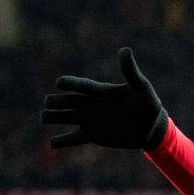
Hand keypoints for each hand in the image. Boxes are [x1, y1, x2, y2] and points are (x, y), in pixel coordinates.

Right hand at [42, 47, 168, 151]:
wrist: (150, 126)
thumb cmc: (147, 103)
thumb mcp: (141, 86)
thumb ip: (130, 71)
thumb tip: (125, 50)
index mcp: (100, 91)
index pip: (82, 86)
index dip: (71, 84)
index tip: (59, 83)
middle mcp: (91, 104)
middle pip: (70, 102)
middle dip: (58, 102)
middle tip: (48, 102)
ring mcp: (90, 120)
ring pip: (67, 118)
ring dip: (55, 117)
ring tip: (43, 117)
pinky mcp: (92, 135)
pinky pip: (74, 138)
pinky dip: (63, 141)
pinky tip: (52, 144)